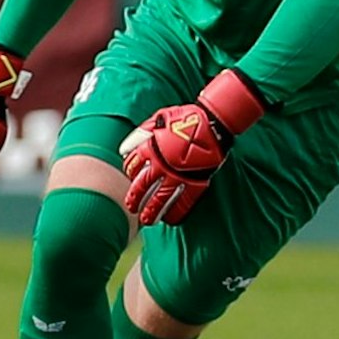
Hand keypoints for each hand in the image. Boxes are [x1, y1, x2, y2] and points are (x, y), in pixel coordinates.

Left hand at [120, 69, 265, 226]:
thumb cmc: (185, 118)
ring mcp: (178, 174)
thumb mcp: (159, 120)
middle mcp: (162, 163)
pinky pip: (184, 201)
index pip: (133, 165)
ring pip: (161, 198)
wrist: (213, 122)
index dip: (129, 174)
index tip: (130, 179)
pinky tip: (171, 219)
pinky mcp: (196, 181)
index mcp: (151, 147)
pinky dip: (177, 212)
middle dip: (135, 198)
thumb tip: (125, 150)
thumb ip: (141, 135)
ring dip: (152, 211)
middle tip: (131, 207)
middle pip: (142, 186)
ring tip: (147, 220)